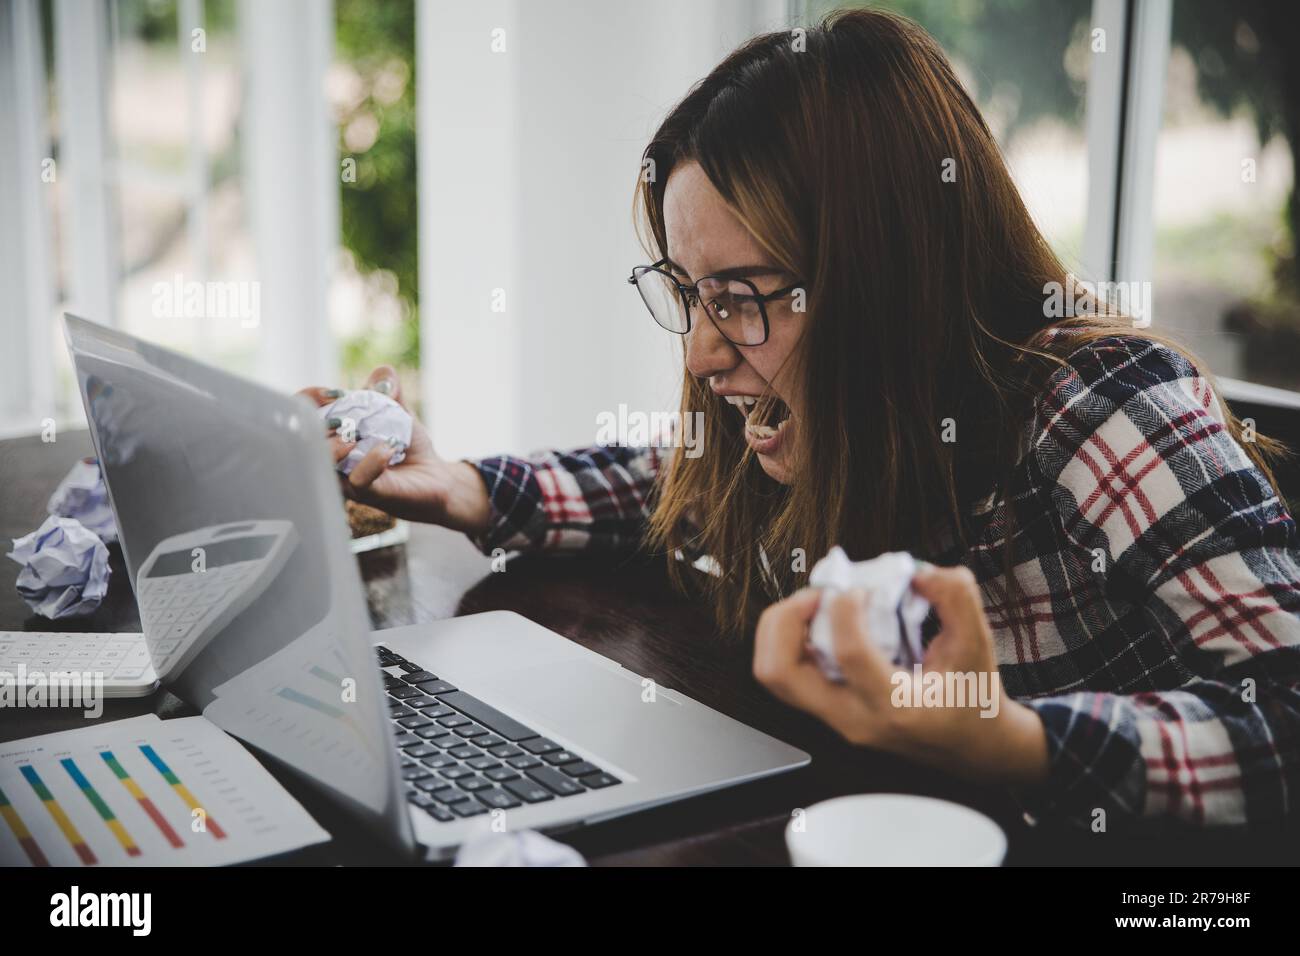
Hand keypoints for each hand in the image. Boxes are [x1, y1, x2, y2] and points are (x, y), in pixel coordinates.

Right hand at [298, 365, 490, 535]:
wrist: (436, 477)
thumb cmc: (408, 447)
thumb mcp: (398, 413)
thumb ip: (388, 390)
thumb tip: (383, 373)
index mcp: (334, 434)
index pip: (302, 415)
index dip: (308, 399)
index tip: (331, 393)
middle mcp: (333, 459)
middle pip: (304, 442)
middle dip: (318, 423)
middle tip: (344, 416)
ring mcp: (348, 479)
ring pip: (324, 465)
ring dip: (335, 445)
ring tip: (355, 435)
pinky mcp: (369, 494)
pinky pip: (359, 479)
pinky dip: (370, 460)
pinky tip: (387, 449)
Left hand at [753, 565, 1047, 785]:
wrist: (972, 745)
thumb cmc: (973, 699)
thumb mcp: (978, 645)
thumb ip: (956, 598)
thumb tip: (917, 571)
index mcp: (894, 707)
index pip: (849, 655)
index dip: (847, 609)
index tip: (860, 588)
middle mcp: (854, 718)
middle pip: (779, 672)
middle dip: (786, 619)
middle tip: (817, 595)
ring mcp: (835, 718)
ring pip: (773, 674)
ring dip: (783, 629)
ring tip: (815, 606)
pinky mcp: (828, 711)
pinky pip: (788, 673)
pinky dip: (792, 639)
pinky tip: (822, 621)